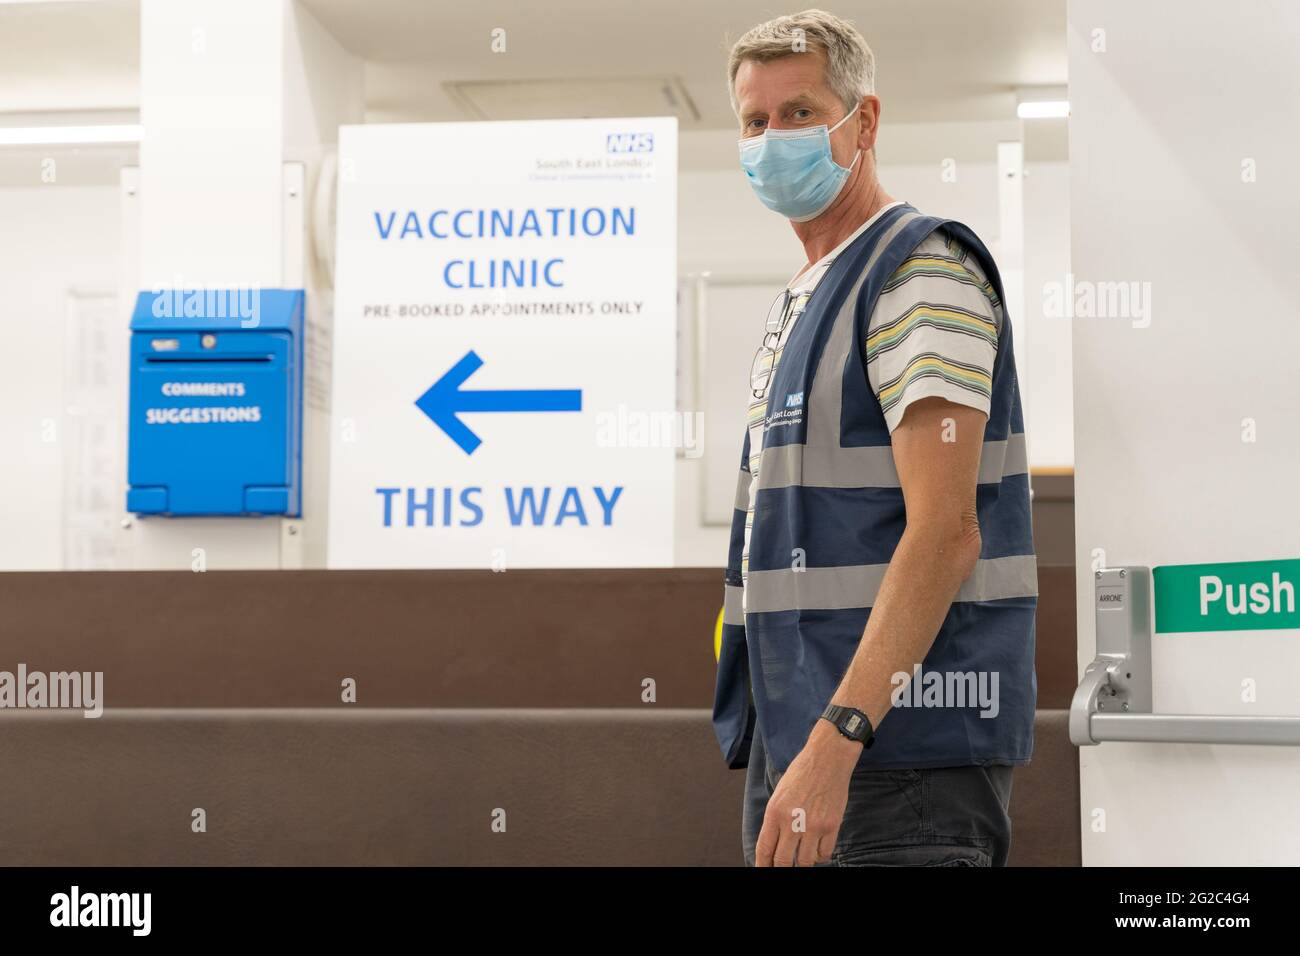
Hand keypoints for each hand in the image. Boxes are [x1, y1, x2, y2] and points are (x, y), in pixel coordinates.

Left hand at [754, 720, 861, 865]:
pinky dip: (819, 856)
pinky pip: (824, 854)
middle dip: (781, 869)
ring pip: (805, 862)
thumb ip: (776, 819)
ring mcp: (813, 825)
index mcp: (775, 811)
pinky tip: (817, 849)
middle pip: (783, 862)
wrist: (828, 758)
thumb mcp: (779, 793)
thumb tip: (773, 845)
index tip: (763, 871)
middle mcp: (792, 821)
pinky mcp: (832, 825)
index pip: (765, 849)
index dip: (762, 866)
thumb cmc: (802, 772)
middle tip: (783, 868)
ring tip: (801, 858)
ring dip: (802, 863)